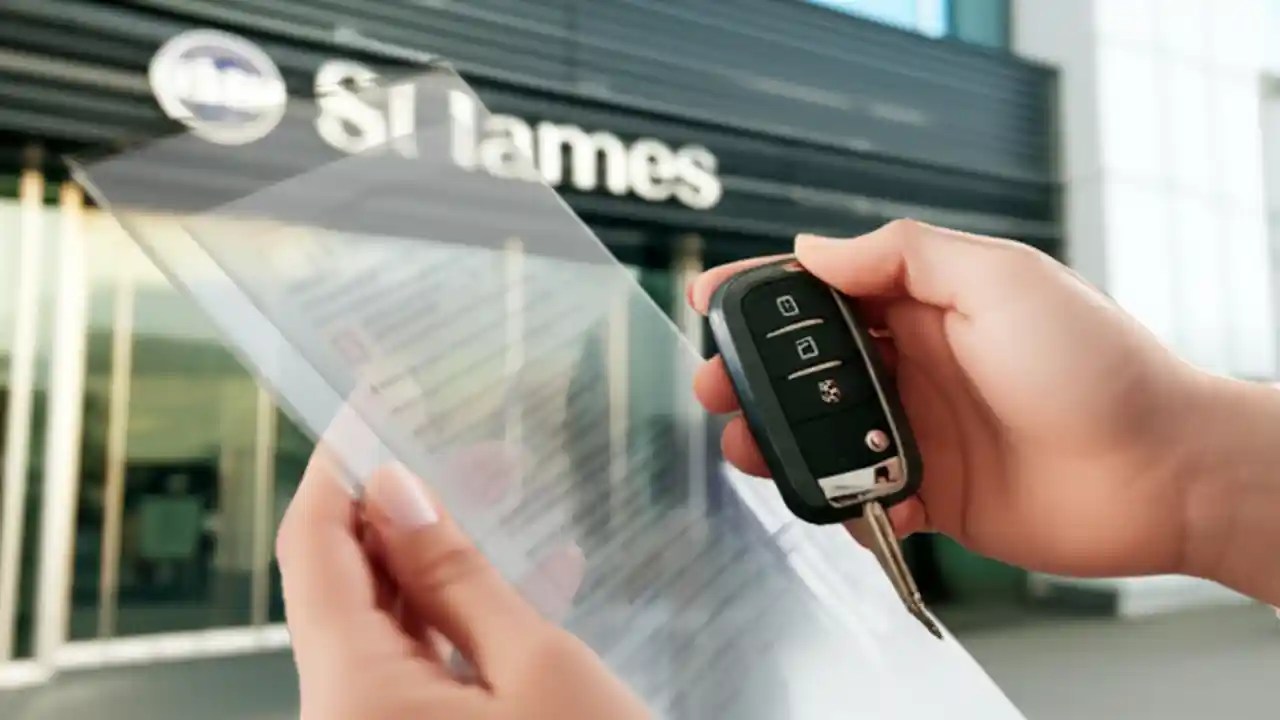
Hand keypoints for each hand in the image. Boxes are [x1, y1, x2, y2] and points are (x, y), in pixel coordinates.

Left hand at [276, 445, 649, 719]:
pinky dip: (459, 620)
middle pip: (345, 584)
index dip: (337, 466)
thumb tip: (397, 491)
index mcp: (353, 694)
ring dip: (437, 560)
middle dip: (400, 506)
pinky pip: (417, 668)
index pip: (312, 547)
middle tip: (466, 446)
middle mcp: (344, 718)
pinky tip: (521, 584)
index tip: (370, 403)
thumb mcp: (539, 671)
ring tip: (501, 498)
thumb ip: (458, 577)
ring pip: (385, 624)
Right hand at [690, 220, 1214, 580]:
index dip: (762, 294)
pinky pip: (865, 501)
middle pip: (806, 370)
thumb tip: (814, 249)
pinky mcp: (934, 495)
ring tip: (754, 453)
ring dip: (782, 445)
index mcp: (926, 306)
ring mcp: (921, 432)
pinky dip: (848, 506)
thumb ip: (903, 256)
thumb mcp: (999, 278)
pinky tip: (861, 504)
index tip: (709, 298)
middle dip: (751, 378)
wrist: (1161, 469)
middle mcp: (915, 367)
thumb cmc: (1096, 363)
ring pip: (823, 438)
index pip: (825, 293)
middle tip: (714, 388)